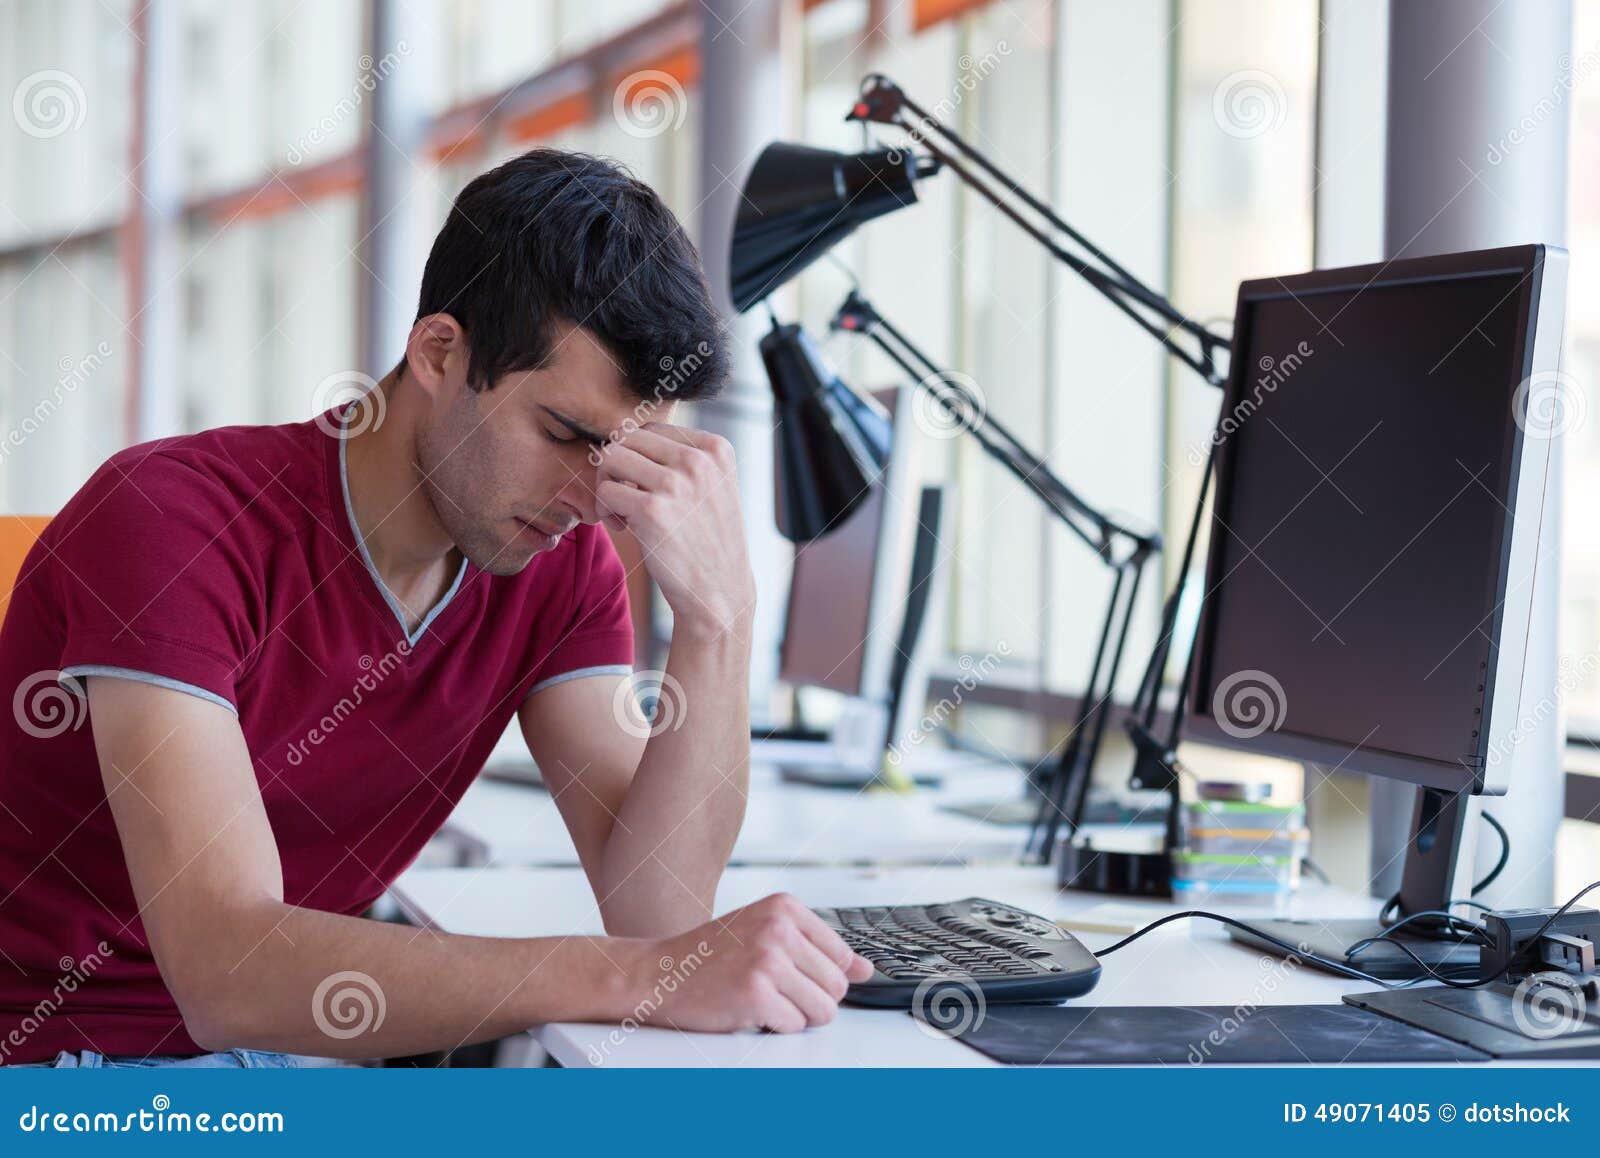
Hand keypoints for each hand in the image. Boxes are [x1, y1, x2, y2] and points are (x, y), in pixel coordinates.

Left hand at [593, 423, 755, 639]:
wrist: (720, 593)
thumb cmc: (707, 540)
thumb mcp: (712, 486)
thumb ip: (681, 457)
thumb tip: (623, 434)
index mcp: (715, 447)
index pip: (650, 427)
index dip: (637, 456)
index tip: (646, 487)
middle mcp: (698, 460)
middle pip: (626, 437)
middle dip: (617, 466)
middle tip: (626, 499)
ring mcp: (676, 483)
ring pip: (609, 457)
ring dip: (607, 485)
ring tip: (623, 512)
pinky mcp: (652, 510)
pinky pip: (605, 491)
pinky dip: (605, 510)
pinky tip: (623, 528)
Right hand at [624, 893, 873, 1032]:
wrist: (660, 973)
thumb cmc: (712, 956)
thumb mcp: (765, 935)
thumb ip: (818, 949)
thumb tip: (866, 969)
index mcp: (785, 907)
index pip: (842, 956)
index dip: (821, 977)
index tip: (793, 976)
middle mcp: (779, 928)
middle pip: (837, 986)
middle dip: (810, 999)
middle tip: (773, 990)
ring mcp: (768, 960)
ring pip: (823, 1010)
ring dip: (796, 1015)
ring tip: (763, 999)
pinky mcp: (756, 993)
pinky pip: (795, 1025)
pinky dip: (775, 1026)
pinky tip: (748, 1009)